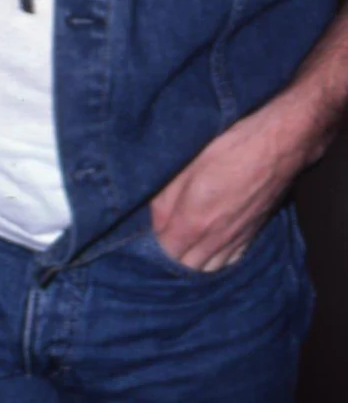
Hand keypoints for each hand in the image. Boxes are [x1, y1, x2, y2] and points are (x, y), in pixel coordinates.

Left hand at [150, 101, 310, 270]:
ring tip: (181, 250)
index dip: (151, 250)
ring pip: (209, 270)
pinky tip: (208, 251)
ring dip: (193, 265)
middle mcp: (215, 240)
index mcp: (193, 223)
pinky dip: (215, 263)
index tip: (142, 238)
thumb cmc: (225, 147)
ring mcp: (236, 242)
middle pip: (187, 269)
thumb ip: (164, 201)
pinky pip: (230, 263)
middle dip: (170, 261)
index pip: (165, 255)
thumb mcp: (183, 166)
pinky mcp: (252, 237)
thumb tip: (154, 224)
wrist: (274, 146)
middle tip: (160, 243)